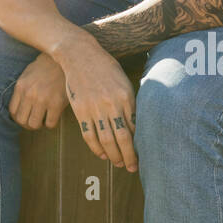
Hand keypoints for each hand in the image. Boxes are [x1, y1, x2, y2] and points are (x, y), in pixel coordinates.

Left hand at [9, 52, 68, 129]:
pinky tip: (53, 114)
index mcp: (21, 86)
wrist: (64, 60)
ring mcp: (43, 99)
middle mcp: (29, 94)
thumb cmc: (45, 67)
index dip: (19, 117)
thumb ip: (22, 90)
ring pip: (34, 125)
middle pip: (22, 120)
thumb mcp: (27, 75)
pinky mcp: (57, 104)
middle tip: (35, 119)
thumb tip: (18, 108)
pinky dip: (51, 122)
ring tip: (44, 117)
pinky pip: (50, 123)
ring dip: (39, 124)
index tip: (26, 116)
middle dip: (28, 123)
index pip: (13, 111)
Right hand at [56, 36, 137, 171]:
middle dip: (129, 156)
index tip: (142, 155)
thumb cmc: (104, 67)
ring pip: (107, 140)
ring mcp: (95, 108)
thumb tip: (134, 125)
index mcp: (126, 96)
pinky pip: (89, 135)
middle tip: (132, 167)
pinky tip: (102, 154)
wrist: (80, 55)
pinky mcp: (81, 110)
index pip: (136, 128)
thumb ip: (129, 102)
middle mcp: (112, 104)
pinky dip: (96, 148)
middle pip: (123, 138)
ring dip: (113, 156)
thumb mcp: (123, 81)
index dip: (139, 144)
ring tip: (118, 164)